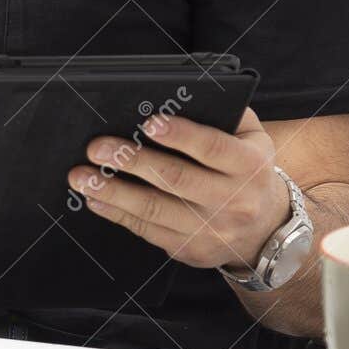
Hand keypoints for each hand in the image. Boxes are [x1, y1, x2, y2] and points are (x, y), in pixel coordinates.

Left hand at [66, 106, 290, 270]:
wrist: (265, 230)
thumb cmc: (248, 172)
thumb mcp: (252, 139)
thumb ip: (224, 115)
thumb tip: (178, 98)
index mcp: (249, 166)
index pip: (212, 148)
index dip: (181, 135)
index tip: (149, 123)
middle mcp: (233, 201)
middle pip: (176, 179)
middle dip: (132, 161)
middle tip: (97, 148)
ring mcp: (211, 230)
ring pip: (155, 209)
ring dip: (113, 192)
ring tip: (83, 177)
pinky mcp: (190, 250)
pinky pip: (147, 230)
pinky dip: (117, 214)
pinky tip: (96, 199)